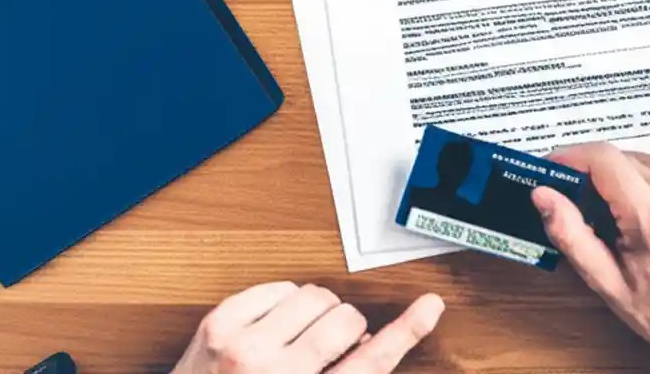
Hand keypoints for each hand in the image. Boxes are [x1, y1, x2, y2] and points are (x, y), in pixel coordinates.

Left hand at [171, 281, 444, 372]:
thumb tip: (365, 340)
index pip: (372, 363)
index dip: (406, 331)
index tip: (429, 307)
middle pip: (346, 320)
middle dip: (344, 329)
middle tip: (324, 348)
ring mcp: (245, 347)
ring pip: (315, 296)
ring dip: (314, 312)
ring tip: (294, 337)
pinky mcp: (220, 325)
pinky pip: (278, 288)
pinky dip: (281, 302)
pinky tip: (269, 326)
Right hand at [533, 144, 649, 373]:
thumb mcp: (608, 283)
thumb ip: (571, 235)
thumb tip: (543, 196)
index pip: (603, 158)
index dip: (568, 157)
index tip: (548, 169)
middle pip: (615, 156)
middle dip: (588, 175)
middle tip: (578, 209)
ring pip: (633, 157)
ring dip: (613, 178)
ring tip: (615, 219)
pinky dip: (636, 179)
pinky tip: (639, 211)